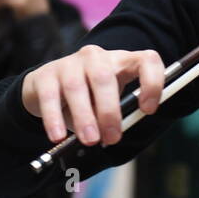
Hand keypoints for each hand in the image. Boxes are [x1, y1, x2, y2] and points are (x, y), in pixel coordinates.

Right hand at [22, 44, 166, 145]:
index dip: (152, 83)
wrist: (45, 87)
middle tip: (112, 138)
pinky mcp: (46, 75)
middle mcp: (97, 57)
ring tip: (90, 140)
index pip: (147, 60)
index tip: (148, 110)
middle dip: (110, 111)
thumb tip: (114, 136)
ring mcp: (70, 63)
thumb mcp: (106, 104)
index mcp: (122, 61)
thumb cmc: (86, 98)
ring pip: (76, 87)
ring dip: (85, 116)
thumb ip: (116, 115)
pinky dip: (54, 118)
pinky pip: (50, 97)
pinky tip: (58, 136)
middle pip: (105, 77)